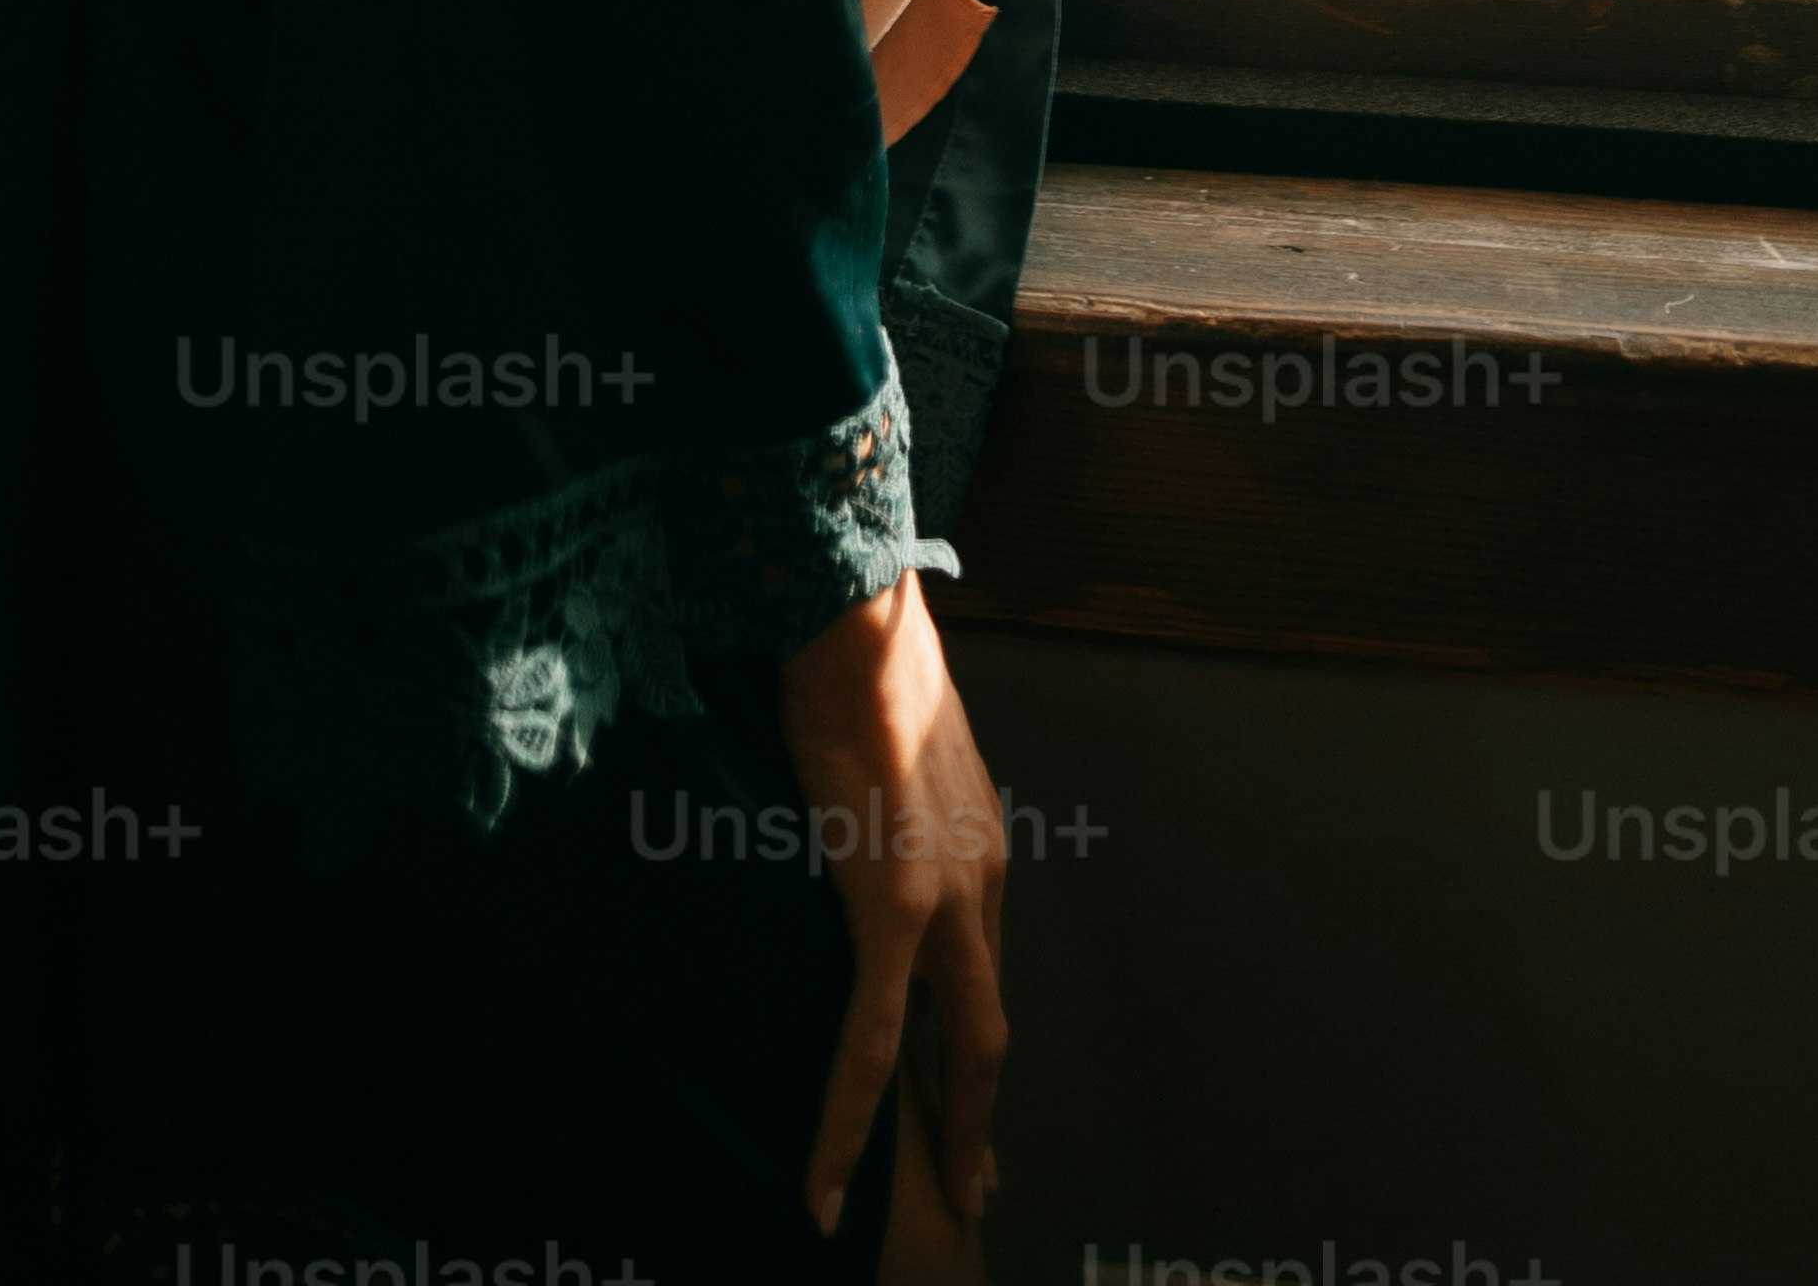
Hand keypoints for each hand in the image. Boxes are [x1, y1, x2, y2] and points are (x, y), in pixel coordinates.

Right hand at [780, 563, 1007, 1242]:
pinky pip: (875, 1042)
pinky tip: (826, 1181)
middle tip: (978, 1184)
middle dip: (984, 1114)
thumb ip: (896, 804)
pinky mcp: (896, 908)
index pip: (983, 964)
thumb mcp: (897, 745)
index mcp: (978, 841)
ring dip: (947, 1134)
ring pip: (956, 1047)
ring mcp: (945, 897)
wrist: (854, 615)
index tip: (972, 1092)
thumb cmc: (858, 657)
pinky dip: (851, 1119)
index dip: (975, 1035)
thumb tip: (863, 823)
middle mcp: (980, 878)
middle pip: (991, 1027)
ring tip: (938, 1202)